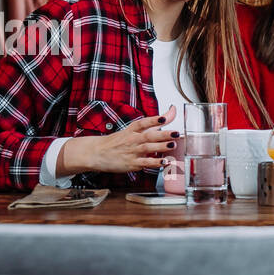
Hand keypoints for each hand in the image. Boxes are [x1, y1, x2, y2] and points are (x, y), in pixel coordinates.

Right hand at [60, 106, 179, 175]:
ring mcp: (132, 152)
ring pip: (147, 148)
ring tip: (173, 145)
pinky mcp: (132, 163)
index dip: (153, 120)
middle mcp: (132, 139)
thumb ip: (155, 122)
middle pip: (148, 135)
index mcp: (132, 130)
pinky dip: (155, 163)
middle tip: (176, 133)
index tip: (163, 118)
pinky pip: (145, 163)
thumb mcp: (134, 129)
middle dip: (163, 134)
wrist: (97, 153)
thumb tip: (172, 110)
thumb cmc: (118, 141)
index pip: (143, 123)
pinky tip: (164, 162)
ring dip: (161, 147)